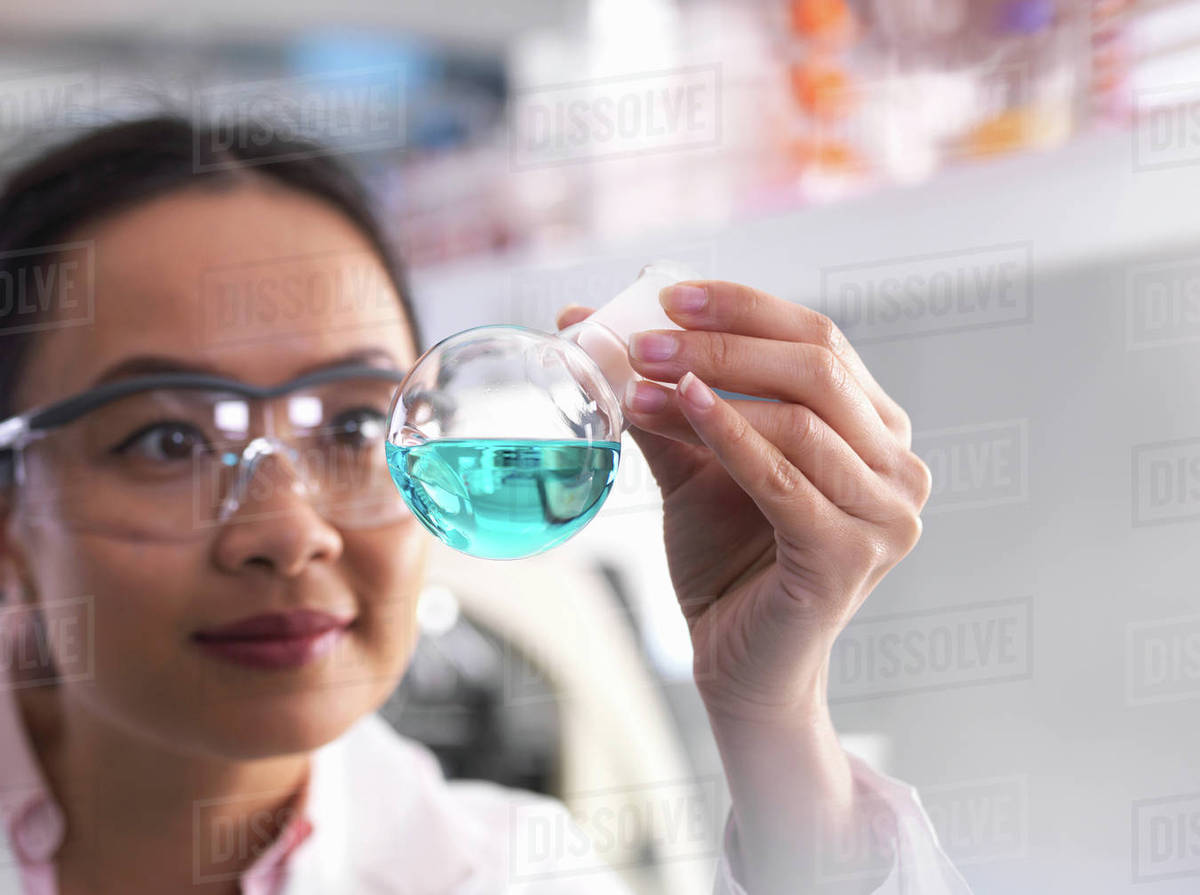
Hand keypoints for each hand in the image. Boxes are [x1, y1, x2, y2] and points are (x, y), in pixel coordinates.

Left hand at [556, 280, 930, 728]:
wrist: (736, 660)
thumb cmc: (726, 561)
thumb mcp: (697, 463)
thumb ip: (666, 397)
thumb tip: (591, 323)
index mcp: (877, 431)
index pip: (821, 340)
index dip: (746, 308)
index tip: (671, 296)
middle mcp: (898, 466)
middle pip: (817, 367)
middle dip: (723, 344)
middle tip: (644, 340)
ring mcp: (886, 515)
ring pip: (800, 418)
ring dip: (709, 387)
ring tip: (638, 380)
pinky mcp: (850, 556)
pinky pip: (784, 478)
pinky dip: (727, 435)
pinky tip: (675, 408)